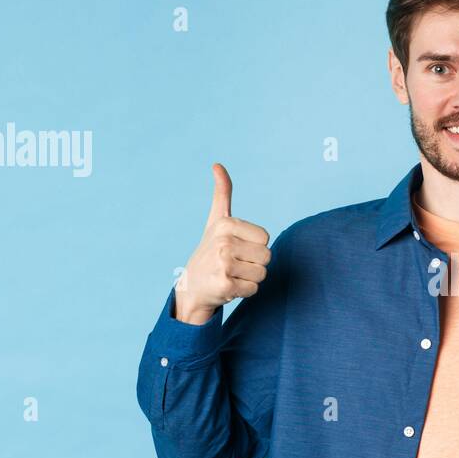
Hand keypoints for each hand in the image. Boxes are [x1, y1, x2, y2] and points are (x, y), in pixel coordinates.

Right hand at [174, 163, 271, 324]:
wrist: (191, 286)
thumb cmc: (210, 251)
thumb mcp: (216, 220)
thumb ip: (222, 193)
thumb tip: (217, 165)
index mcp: (225, 224)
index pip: (265, 239)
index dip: (255, 247)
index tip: (236, 249)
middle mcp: (223, 242)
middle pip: (267, 257)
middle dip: (254, 265)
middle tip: (233, 265)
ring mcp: (223, 263)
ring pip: (261, 274)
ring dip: (249, 279)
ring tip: (230, 275)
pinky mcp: (224, 284)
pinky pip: (253, 289)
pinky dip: (244, 292)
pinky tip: (227, 288)